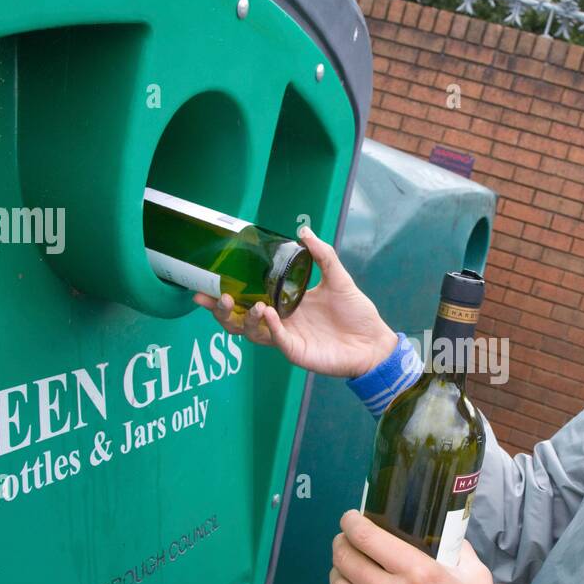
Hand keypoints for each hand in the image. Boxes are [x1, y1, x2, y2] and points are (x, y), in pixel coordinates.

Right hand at [192, 225, 397, 378]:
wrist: (374, 342)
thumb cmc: (357, 314)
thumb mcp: (338, 278)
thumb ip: (321, 255)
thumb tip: (303, 231)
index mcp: (286, 304)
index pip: (249, 298)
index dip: (228, 292)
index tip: (209, 281)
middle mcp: (281, 322)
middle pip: (239, 319)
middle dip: (220, 310)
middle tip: (209, 296)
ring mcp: (287, 338)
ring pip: (251, 332)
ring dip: (242, 318)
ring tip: (242, 302)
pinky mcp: (296, 351)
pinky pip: (276, 339)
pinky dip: (268, 325)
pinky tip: (263, 310)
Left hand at [328, 509, 525, 583]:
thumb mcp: (476, 575)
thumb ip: (456, 549)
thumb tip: (442, 533)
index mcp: (421, 572)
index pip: (368, 538)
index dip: (352, 523)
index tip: (350, 518)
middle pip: (346, 560)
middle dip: (340, 545)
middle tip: (344, 541)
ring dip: (336, 572)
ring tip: (343, 568)